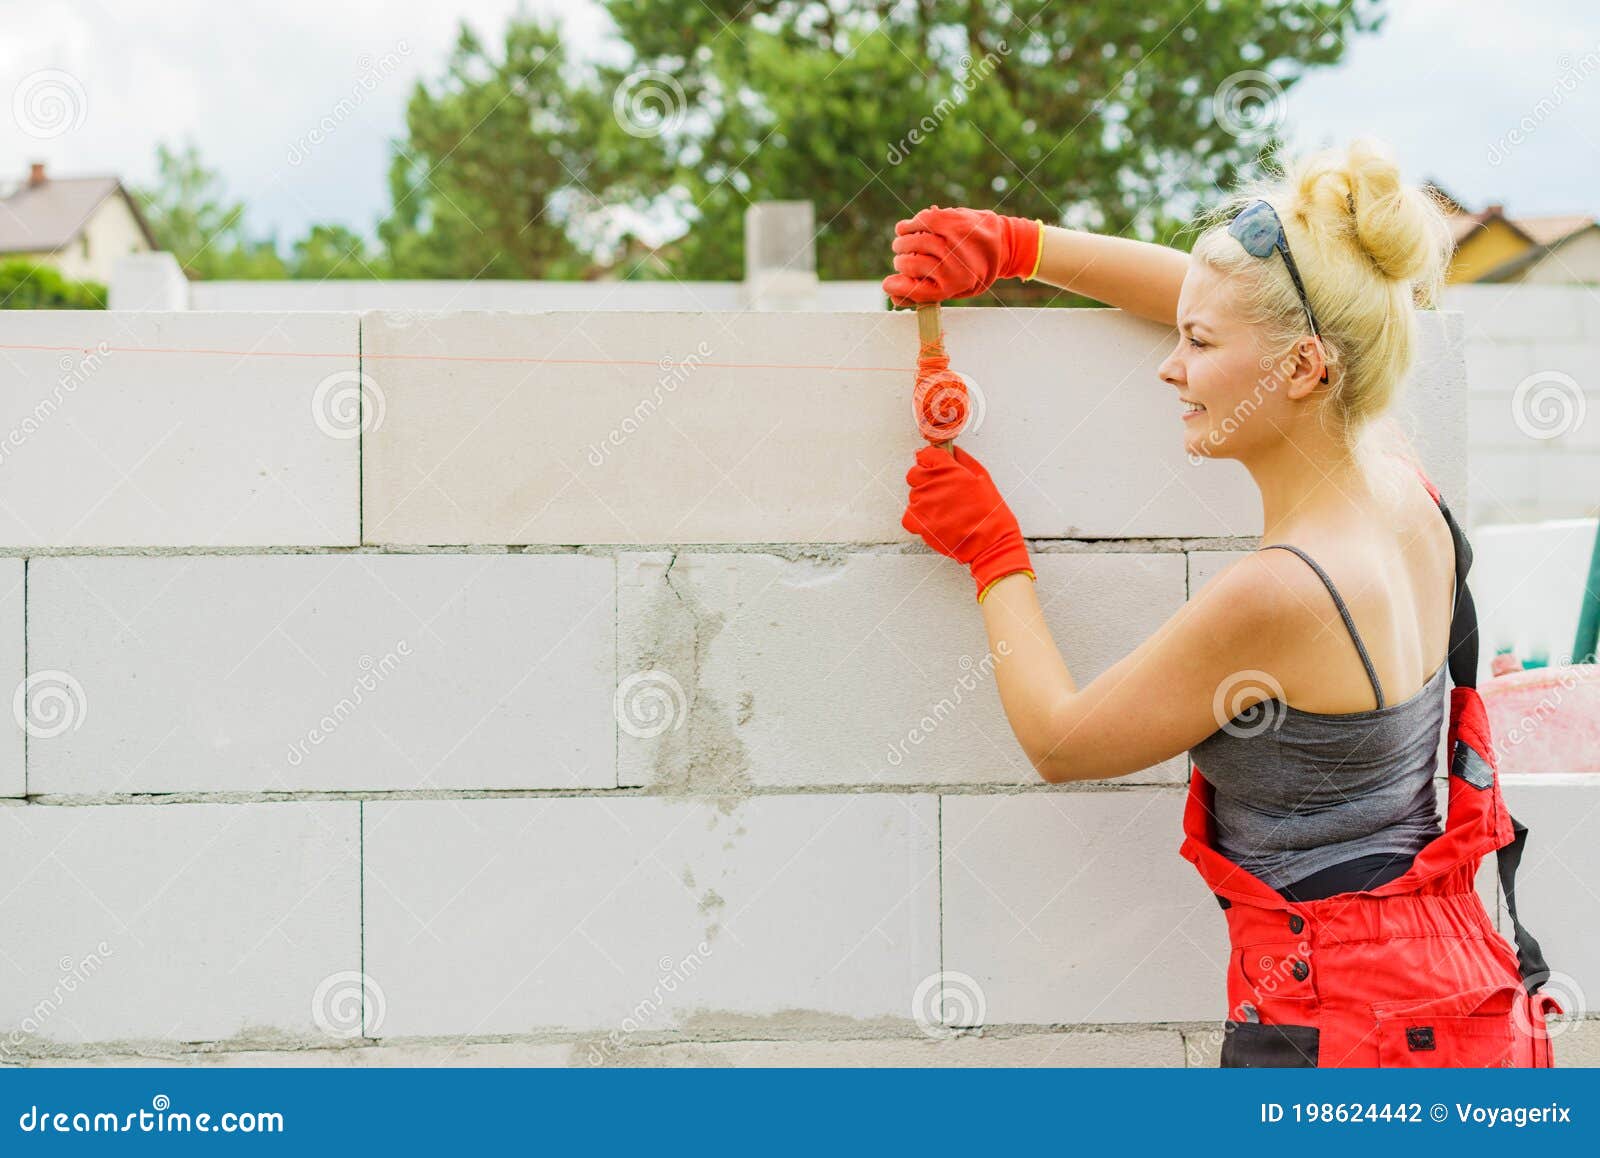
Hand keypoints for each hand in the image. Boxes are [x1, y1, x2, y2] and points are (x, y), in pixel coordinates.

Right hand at [882, 206, 1043, 305]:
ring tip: (901, 244)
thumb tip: (891, 294)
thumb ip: (924, 293)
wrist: (1004, 245)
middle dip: (900, 262)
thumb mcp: (955, 291)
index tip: (888, 284)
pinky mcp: (954, 220)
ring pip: (914, 241)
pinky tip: (906, 228)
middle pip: (909, 264)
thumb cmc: (974, 271)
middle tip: (901, 260)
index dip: (895, 288)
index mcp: (955, 287)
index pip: (914, 290)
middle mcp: (955, 265)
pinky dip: (909, 224)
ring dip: (901, 243)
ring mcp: (955, 240)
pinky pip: (922, 221)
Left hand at [902, 445, 1033, 601]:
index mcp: (949, 469)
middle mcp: (933, 483)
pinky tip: (933, 521)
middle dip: (924, 480)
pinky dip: (917, 519)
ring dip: (924, 501)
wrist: (990, 542)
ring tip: (944, 510)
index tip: (933, 466)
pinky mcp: (919, 522)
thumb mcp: (983, 477)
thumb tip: (952, 451)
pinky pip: (908, 516)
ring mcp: (924, 503)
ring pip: (913, 496)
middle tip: (940, 492)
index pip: (926, 454)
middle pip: (914, 474)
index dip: (929, 460)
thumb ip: (964, 460)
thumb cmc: (990, 512)